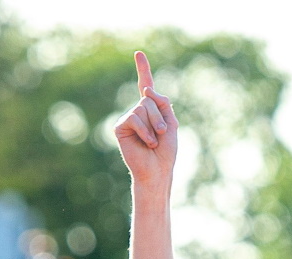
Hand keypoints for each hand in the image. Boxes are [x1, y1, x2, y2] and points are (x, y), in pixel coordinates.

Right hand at [115, 51, 178, 185]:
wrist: (157, 171)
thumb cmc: (165, 151)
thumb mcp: (171, 123)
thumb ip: (162, 103)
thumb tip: (146, 89)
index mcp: (151, 111)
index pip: (146, 86)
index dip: (143, 70)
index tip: (139, 53)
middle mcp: (138, 112)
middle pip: (148, 98)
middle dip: (159, 116)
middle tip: (161, 133)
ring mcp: (128, 119)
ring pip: (142, 107)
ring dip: (154, 125)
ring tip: (154, 141)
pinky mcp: (121, 127)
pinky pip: (134, 118)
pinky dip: (145, 131)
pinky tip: (147, 143)